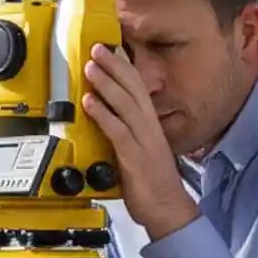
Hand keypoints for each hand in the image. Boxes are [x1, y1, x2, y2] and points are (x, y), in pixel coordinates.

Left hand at [82, 43, 198, 240]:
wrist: (168, 210)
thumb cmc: (153, 184)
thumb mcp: (140, 151)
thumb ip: (126, 133)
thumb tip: (107, 119)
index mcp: (151, 125)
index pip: (139, 88)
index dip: (124, 68)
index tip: (110, 51)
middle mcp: (150, 128)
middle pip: (133, 88)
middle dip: (114, 66)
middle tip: (97, 48)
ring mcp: (144, 141)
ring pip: (126, 104)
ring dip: (106, 84)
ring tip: (90, 68)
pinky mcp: (135, 157)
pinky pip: (118, 130)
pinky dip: (103, 114)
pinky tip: (89, 103)